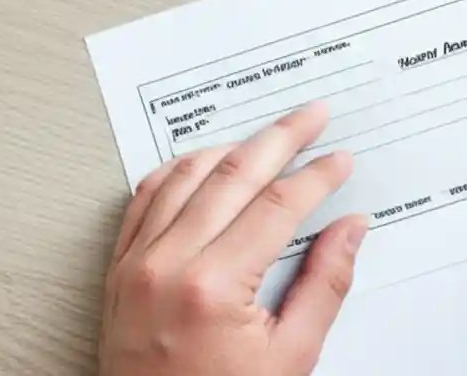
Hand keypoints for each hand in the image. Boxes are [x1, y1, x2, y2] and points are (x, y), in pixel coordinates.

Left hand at [100, 102, 367, 375]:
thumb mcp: (289, 357)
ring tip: (266, 136)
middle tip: (312, 116)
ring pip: (186, 175)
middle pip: (234, 174)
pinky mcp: (118, 272)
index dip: (317, 176)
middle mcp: (166, 265)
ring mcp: (135, 265)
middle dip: (281, 138)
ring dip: (232, 147)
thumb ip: (323, 286)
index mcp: (213, 287)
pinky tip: (203, 162)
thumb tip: (348, 230)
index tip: (340, 160)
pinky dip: (177, 170)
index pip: (278, 205)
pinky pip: (144, 198)